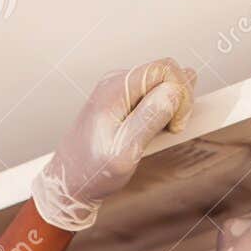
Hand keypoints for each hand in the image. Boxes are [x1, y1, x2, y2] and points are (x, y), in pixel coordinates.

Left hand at [31, 58, 196, 230]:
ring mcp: (118, 91)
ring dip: (170, 109)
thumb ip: (150, 119)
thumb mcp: (125, 151)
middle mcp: (115, 83)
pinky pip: (151, 97)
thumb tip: (174, 91)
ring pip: (160, 85)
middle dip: (178, 100)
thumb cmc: (92, 171)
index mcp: (115, 89)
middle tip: (172, 130)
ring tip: (160, 134)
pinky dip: (160, 114)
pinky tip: (154, 133)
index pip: (165, 68)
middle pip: (165, 73)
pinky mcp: (121, 102)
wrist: (69, 181)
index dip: (181, 93)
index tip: (176, 125)